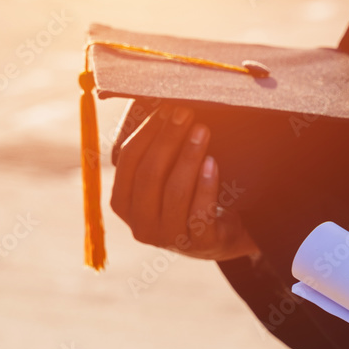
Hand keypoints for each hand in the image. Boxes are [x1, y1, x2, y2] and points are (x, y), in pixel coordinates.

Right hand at [111, 103, 258, 260]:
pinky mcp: (200, 245)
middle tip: (186, 113)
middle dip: (168, 139)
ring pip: (174, 192)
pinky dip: (206, 184)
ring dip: (188, 157)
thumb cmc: (190, 196)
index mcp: (123, 204)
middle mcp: (141, 226)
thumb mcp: (165, 177)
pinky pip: (200, 212)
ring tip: (202, 130)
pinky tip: (212, 161)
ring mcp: (169, 239)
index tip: (165, 106)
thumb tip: (158, 104)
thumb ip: (155, 152)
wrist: (224, 233)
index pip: (127, 162)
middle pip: (149, 175)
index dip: (146, 131)